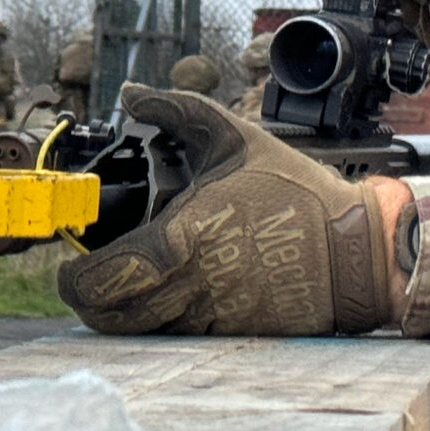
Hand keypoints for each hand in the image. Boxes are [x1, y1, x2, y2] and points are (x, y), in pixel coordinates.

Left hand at [56, 89, 405, 336]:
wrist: (357, 251)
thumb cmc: (297, 193)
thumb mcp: (235, 139)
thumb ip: (177, 112)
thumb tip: (131, 94)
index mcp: (182, 240)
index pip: (106, 280)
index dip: (75, 280)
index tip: (72, 267)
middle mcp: (191, 285)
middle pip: (112, 316)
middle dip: (88, 302)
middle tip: (85, 280)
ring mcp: (211, 315)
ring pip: (141, 331)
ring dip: (121, 314)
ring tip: (119, 288)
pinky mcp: (232, 331)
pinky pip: (178, 336)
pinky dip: (159, 322)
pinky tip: (164, 296)